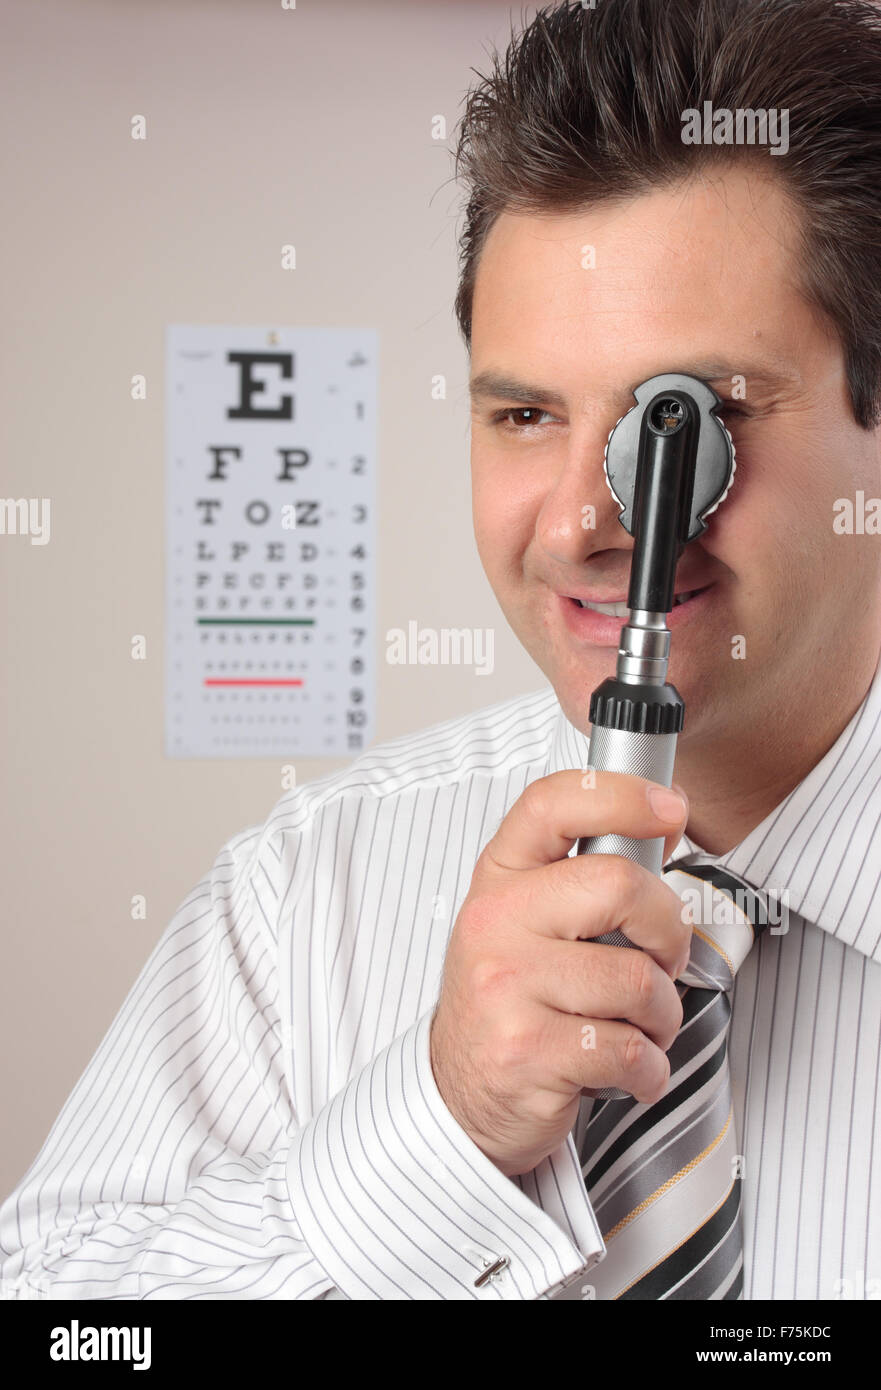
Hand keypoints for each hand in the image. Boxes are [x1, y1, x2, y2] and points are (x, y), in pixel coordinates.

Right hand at [429, 769, 689, 1176]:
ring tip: (640, 1025)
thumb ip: (584, 875)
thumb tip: (661, 823)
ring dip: (663, 1014)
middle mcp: (496, 922)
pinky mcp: (527, 1051)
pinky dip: (650, 1068)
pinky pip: (629, 1049)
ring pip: (637, 979)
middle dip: (669, 930)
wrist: (458, 1092)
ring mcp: (506, 986)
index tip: (670, 809)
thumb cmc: (509, 999)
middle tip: (663, 959)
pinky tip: (628, 1067)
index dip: (623, 796)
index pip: (553, 805)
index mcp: (500, 878)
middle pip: (619, 886)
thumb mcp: (528, 920)